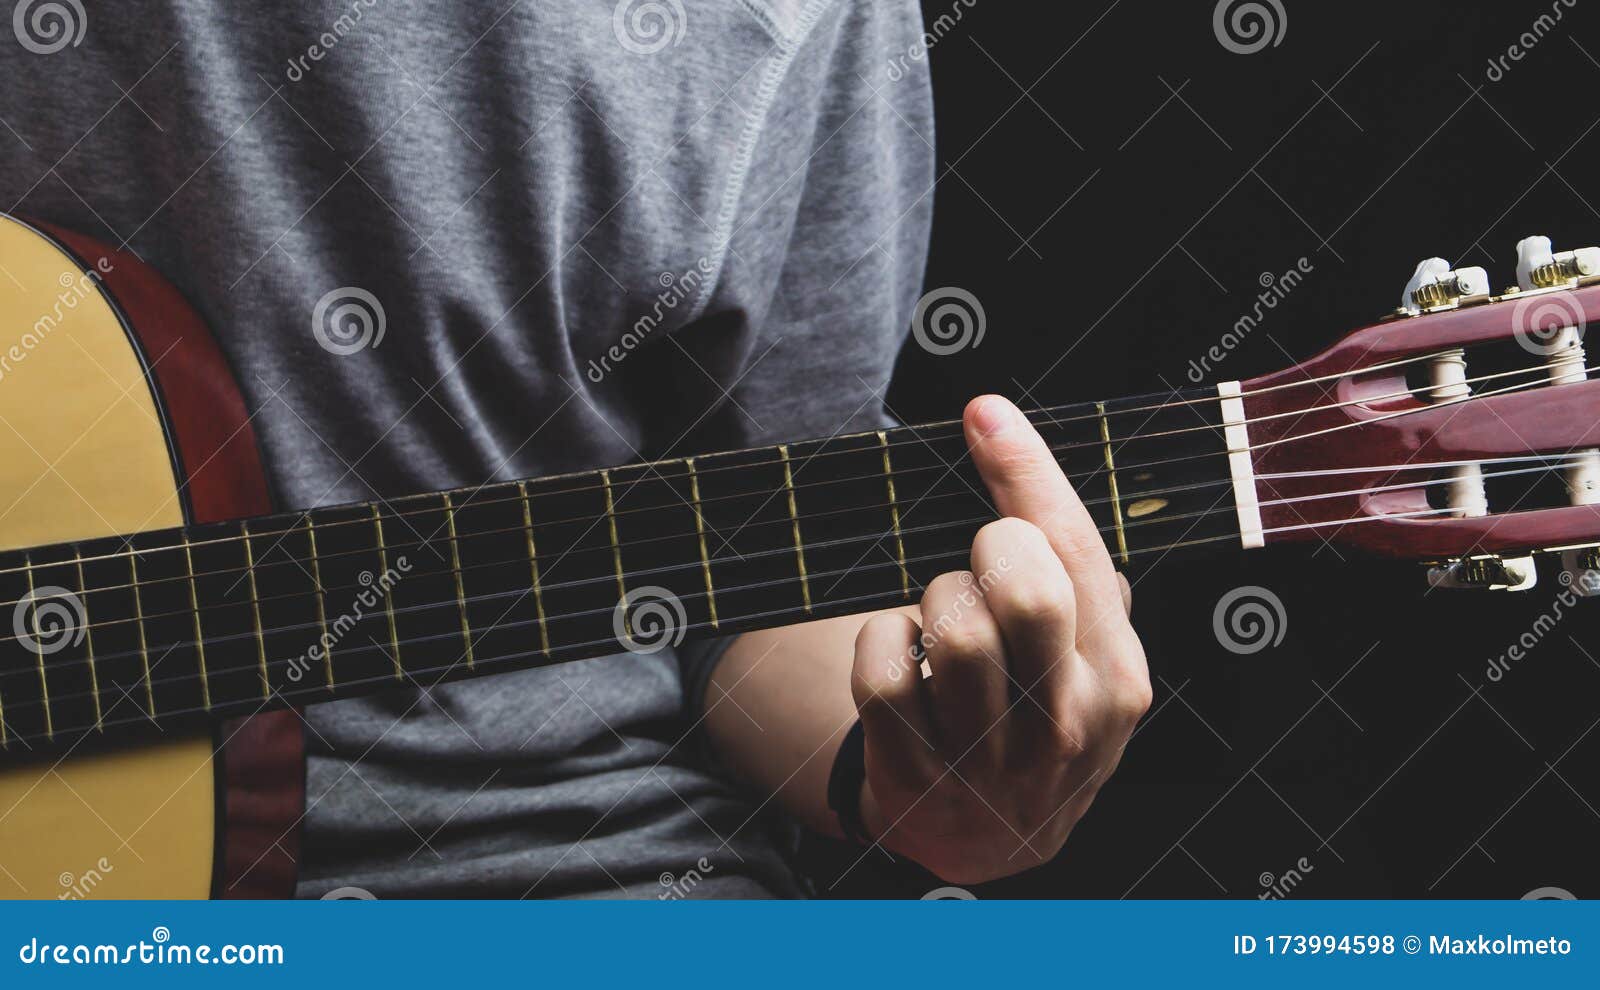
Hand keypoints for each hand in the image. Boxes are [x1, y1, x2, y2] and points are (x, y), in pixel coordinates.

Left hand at [849, 395, 1150, 884]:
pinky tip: (901, 656)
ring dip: (931, 600)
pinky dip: (879, 641)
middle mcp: (1062, 724)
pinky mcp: (915, 775)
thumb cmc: (1038, 720)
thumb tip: (1011, 444)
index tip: (985, 414)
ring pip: (949, 627)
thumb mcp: (1089, 663)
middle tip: (980, 560)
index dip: (1027, 473)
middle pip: (1024, 592)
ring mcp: (987, 759)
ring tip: (941, 622)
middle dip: (988, 549)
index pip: (1077, 556)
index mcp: (1116, 680)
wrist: (992, 841)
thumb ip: (1081, 577)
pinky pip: (882, 668)